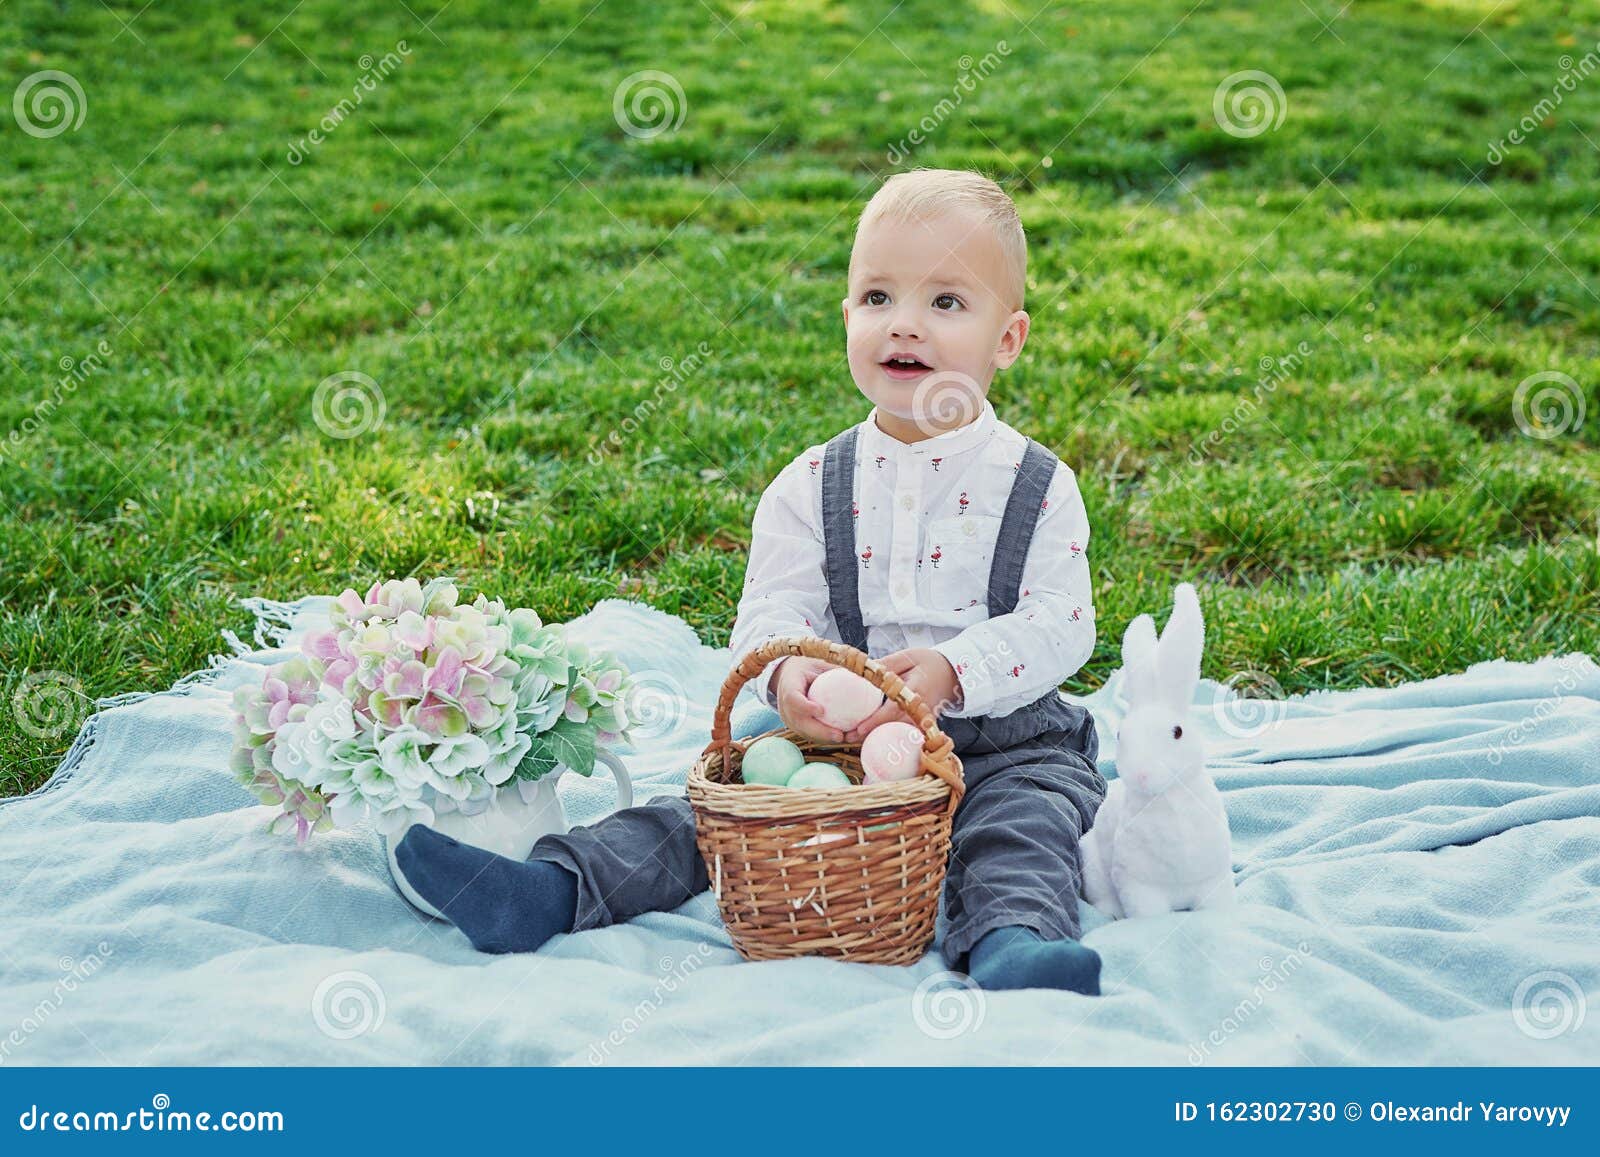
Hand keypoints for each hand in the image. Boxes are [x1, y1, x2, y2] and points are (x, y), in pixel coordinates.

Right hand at [772, 656, 847, 744]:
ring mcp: (787, 718)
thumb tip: (858, 675)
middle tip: (839, 735)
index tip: (821, 711)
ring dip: (824, 738)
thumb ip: (833, 671)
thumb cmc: (807, 668)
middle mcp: (784, 705)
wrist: (786, 677)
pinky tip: (841, 738)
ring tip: (843, 739)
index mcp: (788, 685)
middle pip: (799, 722)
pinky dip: (824, 738)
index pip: (792, 698)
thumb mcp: (818, 664)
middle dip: (819, 731)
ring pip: (804, 732)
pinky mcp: (794, 726)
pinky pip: (808, 734)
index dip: (805, 706)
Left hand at [842, 648, 962, 743]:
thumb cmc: (930, 662)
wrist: (954, 673)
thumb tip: (863, 670)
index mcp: (916, 691)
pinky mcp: (922, 723)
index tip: (859, 728)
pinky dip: (888, 735)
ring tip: (853, 738)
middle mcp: (920, 709)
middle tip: (848, 737)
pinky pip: (904, 732)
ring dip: (877, 736)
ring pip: (898, 732)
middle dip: (870, 734)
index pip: (894, 709)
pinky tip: (871, 736)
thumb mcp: (908, 657)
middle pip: (893, 726)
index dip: (876, 720)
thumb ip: (887, 665)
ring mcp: (923, 719)